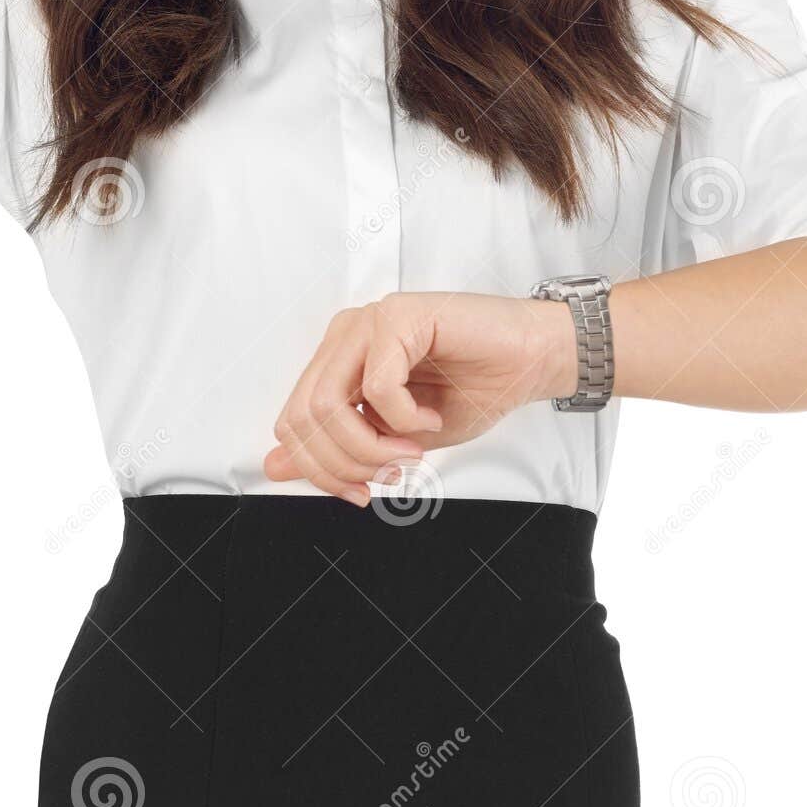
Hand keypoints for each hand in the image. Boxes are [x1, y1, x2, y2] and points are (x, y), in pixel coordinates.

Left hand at [262, 292, 578, 505]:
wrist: (531, 359)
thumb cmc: (475, 389)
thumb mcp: (397, 436)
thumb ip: (340, 448)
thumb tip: (276, 467)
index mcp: (338, 360)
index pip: (292, 422)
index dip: (320, 471)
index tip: (362, 491)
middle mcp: (345, 336)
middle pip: (302, 416)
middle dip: (343, 464)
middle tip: (389, 474)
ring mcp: (368, 322)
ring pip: (328, 403)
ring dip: (370, 445)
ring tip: (410, 449)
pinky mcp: (397, 316)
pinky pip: (377, 386)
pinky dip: (405, 418)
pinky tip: (432, 416)